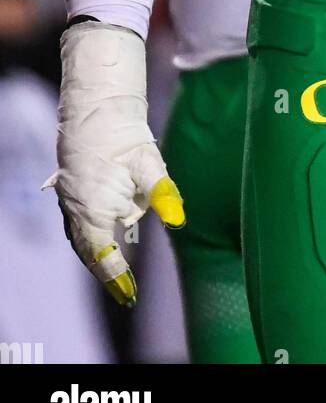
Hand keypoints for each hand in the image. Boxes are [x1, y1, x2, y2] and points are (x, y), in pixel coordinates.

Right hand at [45, 21, 184, 304]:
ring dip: (97, 256)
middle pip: (89, 252)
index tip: (130, 296)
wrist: (96, 105)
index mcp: (93, 208)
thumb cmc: (124, 135)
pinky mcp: (69, 189)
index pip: (104, 255)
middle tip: (126, 293)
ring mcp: (68, 200)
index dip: (117, 278)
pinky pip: (77, 224)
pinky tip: (103, 238)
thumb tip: (178, 221)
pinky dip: (90, 238)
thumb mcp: (148, 163)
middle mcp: (76, 208)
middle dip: (108, 272)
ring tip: (117, 275)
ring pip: (81, 238)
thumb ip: (163, 193)